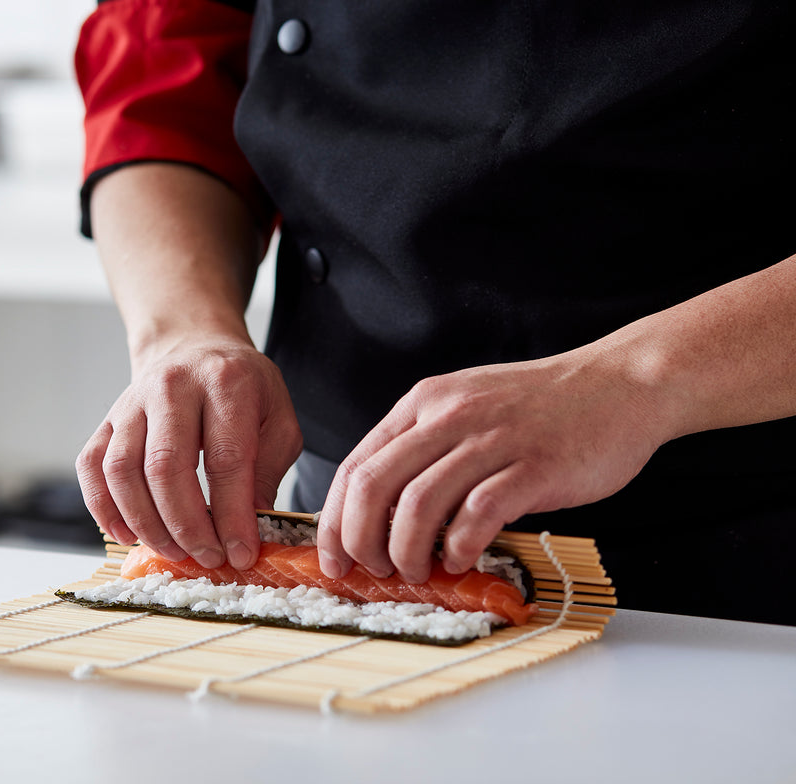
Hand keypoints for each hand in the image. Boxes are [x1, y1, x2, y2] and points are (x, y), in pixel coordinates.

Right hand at [76, 336, 302, 569]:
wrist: (194, 346)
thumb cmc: (241, 389)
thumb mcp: (277, 419)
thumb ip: (268, 470)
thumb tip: (249, 527)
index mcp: (225, 383)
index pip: (225, 458)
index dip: (232, 514)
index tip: (241, 553)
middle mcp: (172, 387)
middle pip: (166, 466)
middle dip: (186, 525)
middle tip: (207, 558)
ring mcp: (132, 401)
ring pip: (122, 470)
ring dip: (145, 522)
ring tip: (172, 551)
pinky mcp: (107, 418)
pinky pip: (91, 466)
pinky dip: (104, 507)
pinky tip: (127, 534)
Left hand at [316, 348, 670, 581]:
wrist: (621, 384)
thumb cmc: (541, 408)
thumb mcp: (466, 407)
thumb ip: (425, 447)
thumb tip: (381, 512)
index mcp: (425, 403)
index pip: (357, 466)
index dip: (334, 520)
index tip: (333, 557)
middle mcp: (449, 416)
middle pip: (373, 487)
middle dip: (360, 541)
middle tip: (371, 571)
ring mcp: (491, 440)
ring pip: (417, 504)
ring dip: (406, 551)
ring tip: (416, 571)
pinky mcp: (533, 467)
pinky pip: (476, 514)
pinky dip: (459, 546)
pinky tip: (461, 559)